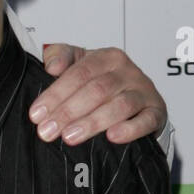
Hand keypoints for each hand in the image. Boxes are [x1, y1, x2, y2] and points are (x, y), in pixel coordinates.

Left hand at [28, 44, 166, 146]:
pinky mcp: (156, 112)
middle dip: (68, 112)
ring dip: (93, 122)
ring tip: (70, 137)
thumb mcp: (79, 64)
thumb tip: (51, 66)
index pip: (79, 73)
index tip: (37, 114)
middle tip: (48, 131)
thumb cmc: (104, 83)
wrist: (139, 100)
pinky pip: (146, 120)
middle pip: (96, 90)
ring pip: (120, 105)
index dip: (55, 94)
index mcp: (106, 57)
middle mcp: (127, 71)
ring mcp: (143, 91)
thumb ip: (60, 57)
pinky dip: (130, 129)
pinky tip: (112, 137)